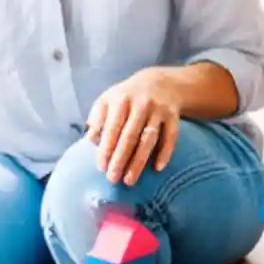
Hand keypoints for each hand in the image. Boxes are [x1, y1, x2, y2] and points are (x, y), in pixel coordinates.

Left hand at [86, 69, 180, 185]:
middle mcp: (141, 103)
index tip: (101, 167)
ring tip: (130, 180)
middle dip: (120, 159)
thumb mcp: (108, 100)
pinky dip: (165, 152)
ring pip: (149, 138)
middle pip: (130, 135)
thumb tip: (91, 139)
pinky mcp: (173, 116)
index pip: (112, 127)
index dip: (106, 148)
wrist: (160, 83)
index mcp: (121, 99)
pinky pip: (171, 136)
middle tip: (113, 179)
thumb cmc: (127, 98)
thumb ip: (97, 118)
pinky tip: (158, 168)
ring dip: (139, 161)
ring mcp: (158, 109)